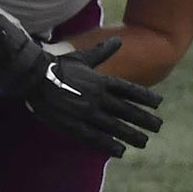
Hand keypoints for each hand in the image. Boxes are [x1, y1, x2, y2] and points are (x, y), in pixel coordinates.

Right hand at [0, 14, 162, 156]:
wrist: (33, 77)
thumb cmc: (57, 65)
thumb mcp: (82, 56)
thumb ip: (102, 51)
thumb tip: (118, 40)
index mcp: (102, 81)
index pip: (131, 91)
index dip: (146, 98)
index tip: (159, 105)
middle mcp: (99, 98)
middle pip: (128, 111)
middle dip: (145, 120)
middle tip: (158, 127)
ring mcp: (87, 113)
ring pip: (116, 127)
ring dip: (131, 135)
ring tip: (144, 142)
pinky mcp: (74, 125)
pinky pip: (96, 138)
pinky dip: (109, 145)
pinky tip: (120, 151)